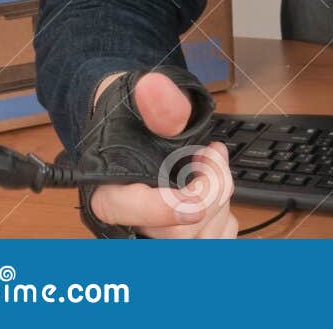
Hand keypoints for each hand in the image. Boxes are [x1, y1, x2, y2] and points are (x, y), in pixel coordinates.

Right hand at [86, 71, 236, 238]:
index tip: (196, 204)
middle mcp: (127, 228)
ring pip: (204, 241)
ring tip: (208, 170)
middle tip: (209, 154)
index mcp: (108, 193)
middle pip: (179, 234)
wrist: (135, 132)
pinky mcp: (180, 245)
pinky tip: (212, 194)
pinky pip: (217, 243)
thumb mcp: (145, 105)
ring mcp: (155, 242)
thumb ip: (159, 105)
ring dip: (221, 202)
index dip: (165, 211)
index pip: (128, 211)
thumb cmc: (136, 122)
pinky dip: (225, 217)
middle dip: (210, 191)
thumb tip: (153, 87)